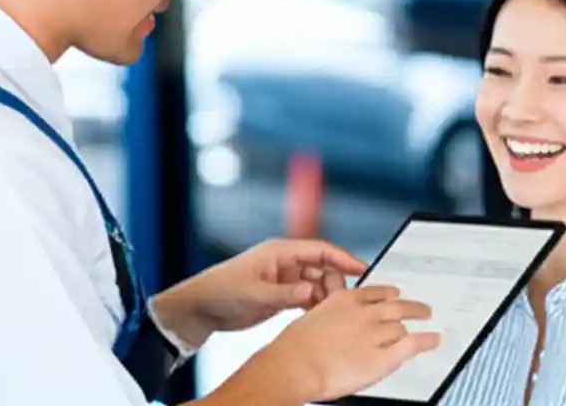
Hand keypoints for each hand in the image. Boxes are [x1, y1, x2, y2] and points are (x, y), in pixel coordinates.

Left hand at [152, 238, 365, 346]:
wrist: (203, 307)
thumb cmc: (222, 291)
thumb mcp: (255, 293)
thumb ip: (285, 293)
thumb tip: (312, 292)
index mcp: (280, 251)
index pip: (320, 250)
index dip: (344, 258)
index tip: (363, 268)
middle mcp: (285, 262)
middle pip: (323, 267)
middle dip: (336, 282)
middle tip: (342, 302)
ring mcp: (284, 278)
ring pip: (317, 283)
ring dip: (325, 296)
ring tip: (330, 312)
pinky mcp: (281, 293)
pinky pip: (307, 296)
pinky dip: (315, 304)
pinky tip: (319, 316)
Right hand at [221, 285, 441, 403]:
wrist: (295, 366)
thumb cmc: (294, 347)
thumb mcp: (311, 316)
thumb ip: (329, 313)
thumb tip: (332, 318)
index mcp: (345, 300)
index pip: (375, 292)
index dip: (389, 293)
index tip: (395, 294)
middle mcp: (364, 313)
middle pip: (396, 305)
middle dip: (411, 306)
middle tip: (421, 308)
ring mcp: (376, 334)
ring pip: (402, 325)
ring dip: (415, 323)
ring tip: (425, 323)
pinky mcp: (384, 356)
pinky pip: (412, 345)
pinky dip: (425, 341)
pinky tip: (432, 340)